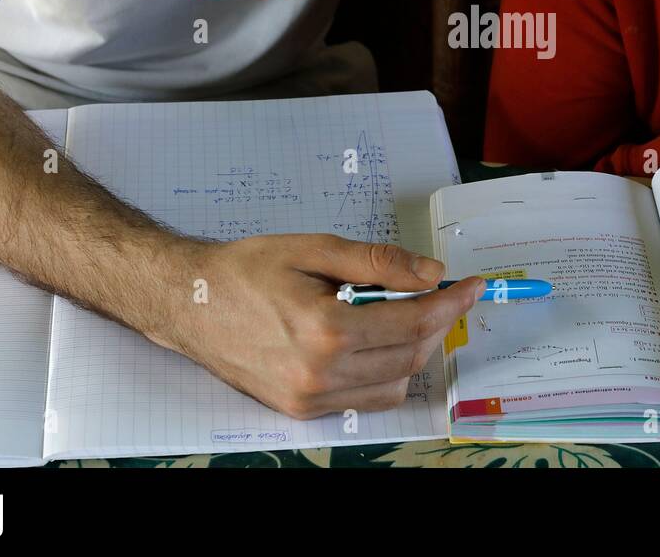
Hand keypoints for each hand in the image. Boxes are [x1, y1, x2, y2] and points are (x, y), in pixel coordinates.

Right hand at [162, 233, 482, 419]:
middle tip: (443, 293)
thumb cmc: (246, 270)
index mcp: (325, 330)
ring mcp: (310, 399)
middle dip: (437, 322)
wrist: (189, 304)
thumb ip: (378, 262)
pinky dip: (388, 373)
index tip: (470, 285)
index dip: (449, 302)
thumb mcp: (315, 249)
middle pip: (410, 354)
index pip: (412, 321)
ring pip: (394, 383)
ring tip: (411, 314)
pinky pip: (367, 399)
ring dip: (415, 349)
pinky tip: (381, 341)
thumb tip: (431, 273)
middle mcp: (320, 374)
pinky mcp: (301, 410)